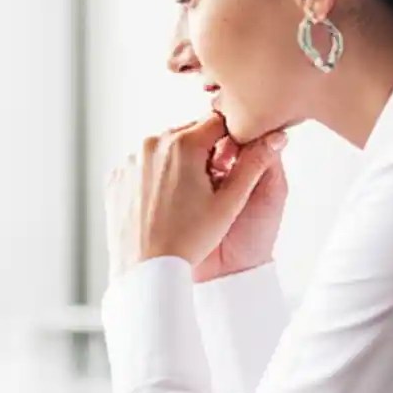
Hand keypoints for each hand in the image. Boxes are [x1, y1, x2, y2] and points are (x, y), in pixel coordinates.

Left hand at [105, 114, 284, 281]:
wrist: (147, 270)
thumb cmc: (189, 240)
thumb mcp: (229, 202)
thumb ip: (254, 164)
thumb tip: (277, 137)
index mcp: (181, 144)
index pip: (216, 123)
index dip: (229, 142)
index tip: (230, 164)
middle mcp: (151, 144)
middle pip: (188, 135)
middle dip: (202, 153)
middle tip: (209, 188)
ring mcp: (130, 160)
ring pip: (164, 150)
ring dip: (178, 164)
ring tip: (184, 200)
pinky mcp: (116, 177)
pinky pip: (142, 167)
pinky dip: (154, 177)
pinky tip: (163, 205)